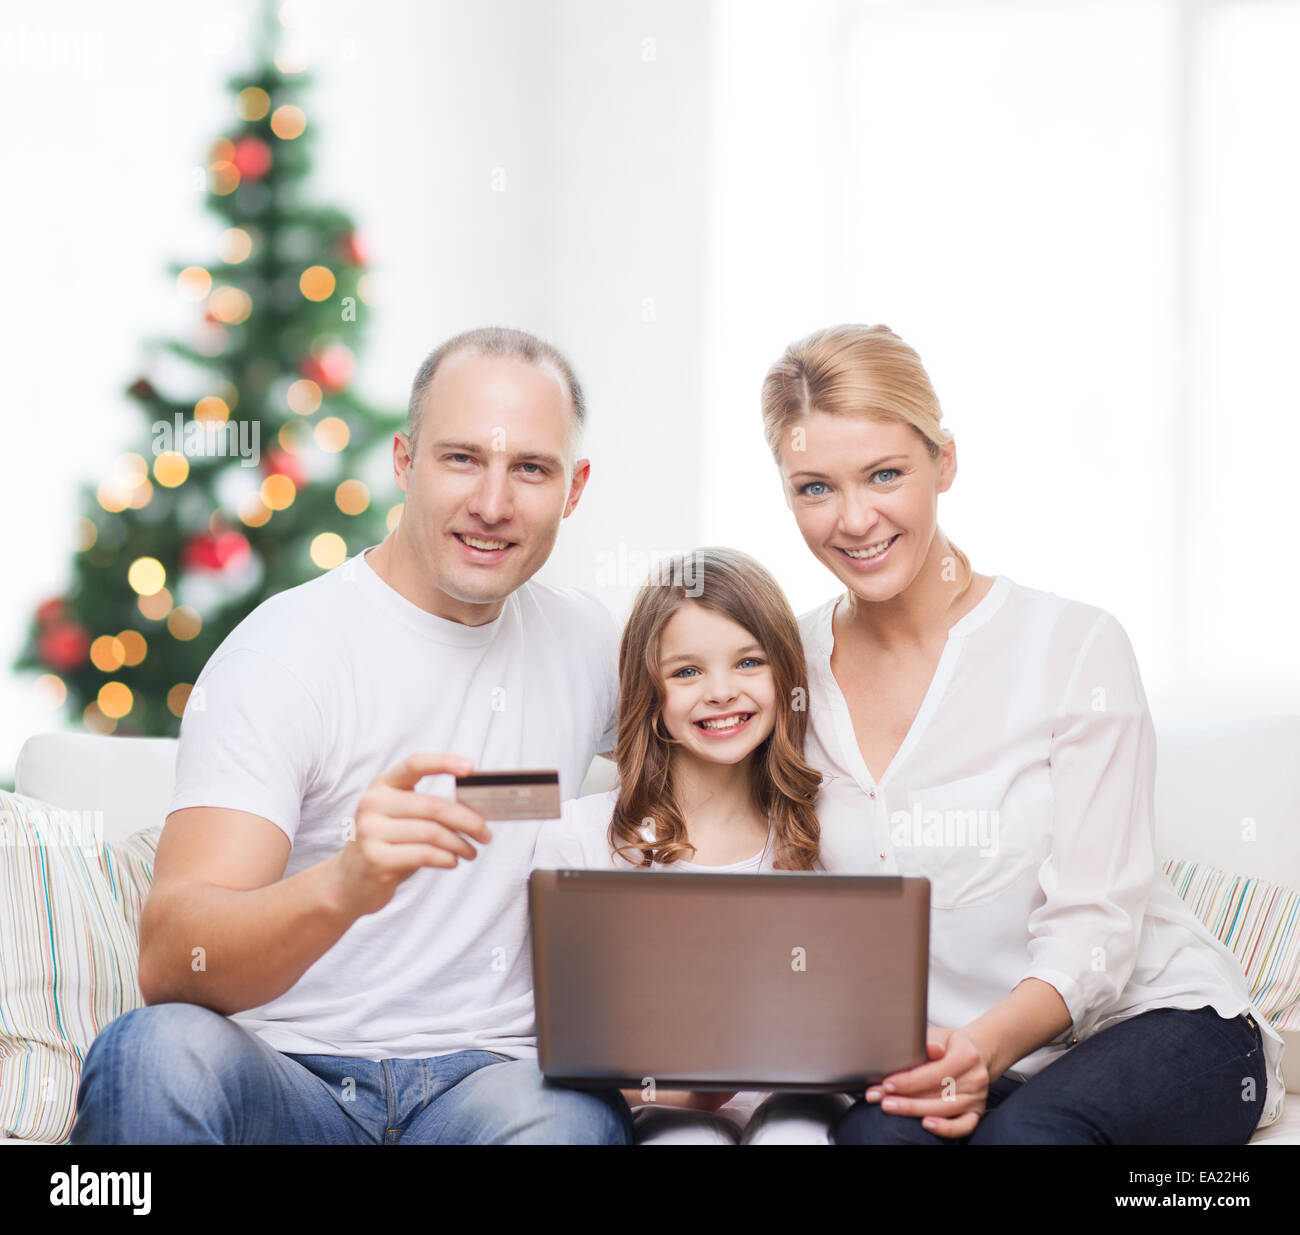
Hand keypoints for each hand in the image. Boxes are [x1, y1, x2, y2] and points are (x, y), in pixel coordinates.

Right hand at [331, 751, 490, 916]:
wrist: (350, 882)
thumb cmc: (387, 845)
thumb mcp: (403, 819)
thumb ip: (431, 809)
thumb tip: (476, 810)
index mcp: (382, 785)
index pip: (415, 764)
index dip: (444, 762)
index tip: (471, 768)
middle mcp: (373, 803)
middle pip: (433, 806)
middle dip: (468, 821)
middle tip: (486, 833)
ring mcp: (370, 831)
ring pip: (432, 833)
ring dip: (460, 844)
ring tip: (471, 851)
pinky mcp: (375, 858)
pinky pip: (424, 854)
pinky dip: (446, 858)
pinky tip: (452, 861)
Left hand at [865, 1025, 991, 1138]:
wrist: (976, 1053)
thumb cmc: (951, 1044)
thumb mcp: (939, 1035)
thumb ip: (929, 1042)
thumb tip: (928, 1048)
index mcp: (967, 1056)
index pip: (934, 1072)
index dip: (909, 1080)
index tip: (887, 1083)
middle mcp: (975, 1078)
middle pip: (937, 1093)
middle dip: (905, 1097)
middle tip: (881, 1098)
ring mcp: (976, 1098)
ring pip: (945, 1109)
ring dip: (915, 1110)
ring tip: (892, 1107)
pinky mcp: (976, 1112)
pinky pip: (963, 1126)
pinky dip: (945, 1128)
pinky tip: (925, 1124)